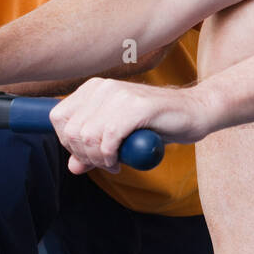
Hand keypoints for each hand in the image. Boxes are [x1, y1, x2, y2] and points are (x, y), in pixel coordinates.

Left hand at [50, 79, 215, 174]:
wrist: (194, 112)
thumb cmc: (157, 123)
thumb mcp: (119, 136)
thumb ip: (95, 149)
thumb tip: (73, 166)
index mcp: (94, 88)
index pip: (58, 118)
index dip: (68, 143)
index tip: (88, 155)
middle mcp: (103, 86)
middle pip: (71, 131)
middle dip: (85, 155)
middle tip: (105, 163)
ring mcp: (120, 94)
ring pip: (88, 136)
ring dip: (99, 159)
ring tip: (114, 163)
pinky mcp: (137, 106)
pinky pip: (109, 138)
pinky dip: (110, 156)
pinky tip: (120, 161)